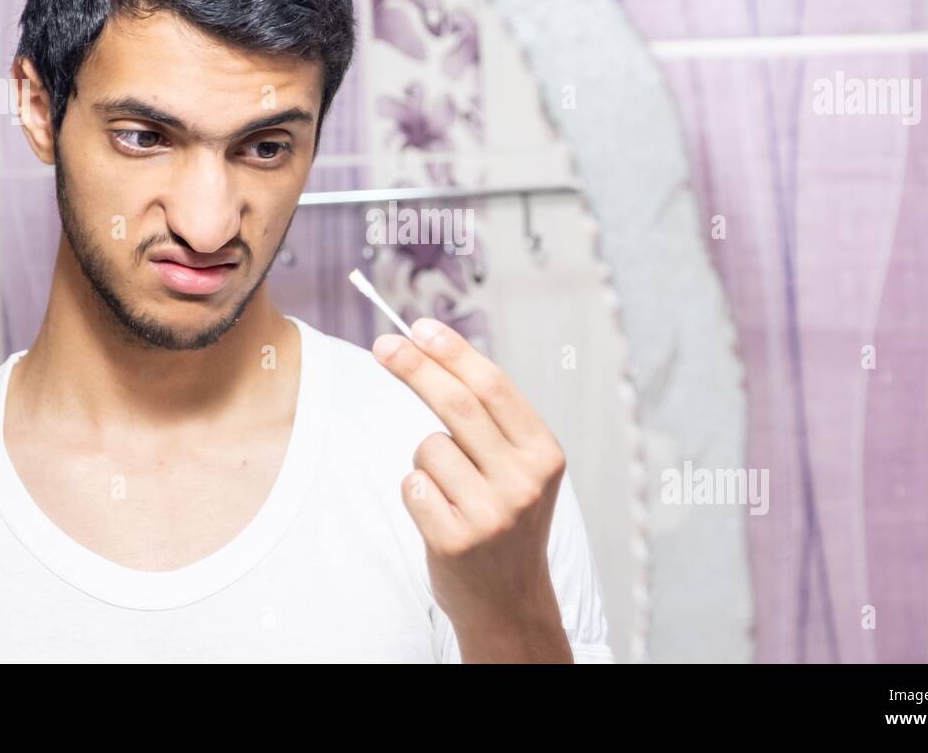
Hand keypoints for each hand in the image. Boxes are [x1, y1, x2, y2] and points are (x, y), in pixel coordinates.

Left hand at [372, 317, 571, 662]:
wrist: (508, 600)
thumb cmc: (505, 518)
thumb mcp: (520, 467)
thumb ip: (491, 419)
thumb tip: (434, 350)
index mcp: (544, 454)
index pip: (494, 386)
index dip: (453, 352)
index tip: (420, 327)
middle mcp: (523, 482)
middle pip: (457, 404)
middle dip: (415, 367)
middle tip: (383, 345)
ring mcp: (490, 514)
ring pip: (429, 447)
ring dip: (425, 458)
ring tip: (450, 491)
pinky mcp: (454, 541)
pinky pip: (412, 485)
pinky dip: (416, 491)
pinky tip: (440, 515)